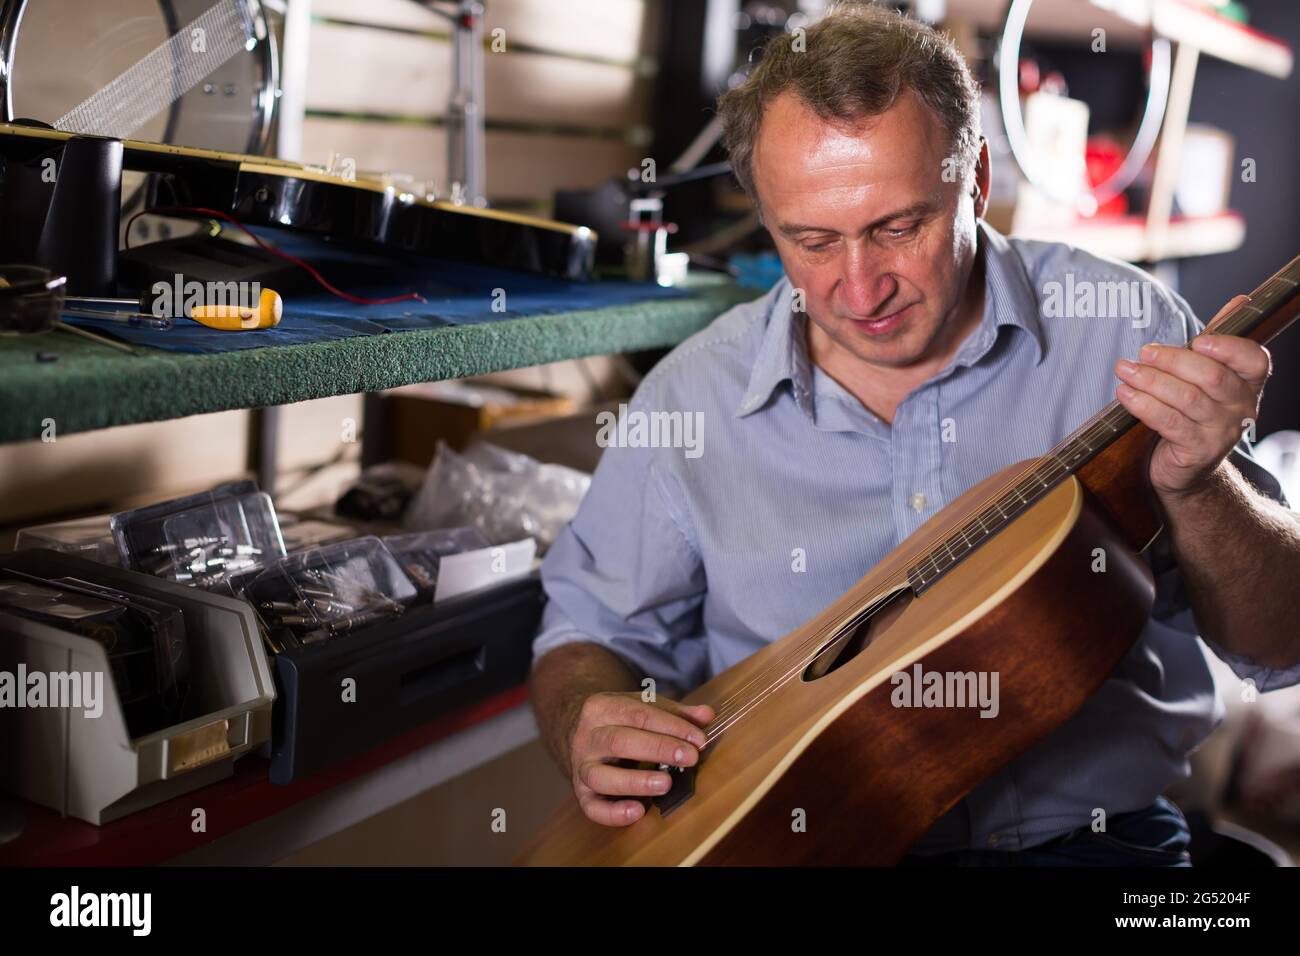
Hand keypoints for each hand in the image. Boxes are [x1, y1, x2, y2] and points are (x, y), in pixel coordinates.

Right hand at [565, 691, 714, 826]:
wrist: (575, 730)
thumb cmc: (619, 720)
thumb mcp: (642, 707)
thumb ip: (675, 713)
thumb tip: (707, 715)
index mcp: (603, 707)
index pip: (638, 714)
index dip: (671, 726)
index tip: (699, 739)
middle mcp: (587, 737)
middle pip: (619, 741)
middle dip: (658, 749)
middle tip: (689, 758)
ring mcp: (580, 766)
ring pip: (600, 776)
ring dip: (635, 781)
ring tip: (666, 784)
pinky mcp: (581, 794)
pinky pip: (592, 808)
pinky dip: (613, 813)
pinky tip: (638, 811)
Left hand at [1114, 294, 1271, 499]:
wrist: (1186, 468)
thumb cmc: (1194, 413)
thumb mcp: (1207, 376)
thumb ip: (1220, 340)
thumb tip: (1240, 300)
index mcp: (1248, 383)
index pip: (1254, 359)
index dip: (1228, 347)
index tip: (1199, 340)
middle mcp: (1241, 407)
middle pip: (1211, 376)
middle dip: (1173, 360)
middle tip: (1143, 352)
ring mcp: (1221, 431)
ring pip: (1186, 398)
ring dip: (1150, 380)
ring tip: (1124, 370)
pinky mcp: (1197, 450)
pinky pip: (1168, 422)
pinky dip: (1143, 404)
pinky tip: (1125, 393)